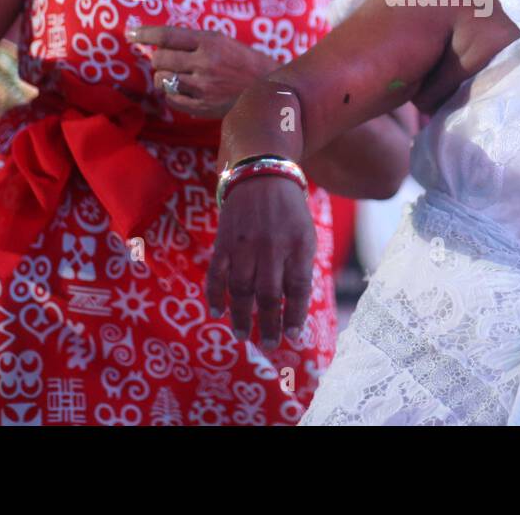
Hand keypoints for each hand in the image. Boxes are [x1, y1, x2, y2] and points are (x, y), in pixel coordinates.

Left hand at [131, 25, 274, 119]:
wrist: (271, 89)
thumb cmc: (244, 62)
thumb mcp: (223, 42)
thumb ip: (194, 42)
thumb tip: (158, 44)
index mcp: (210, 42)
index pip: (167, 36)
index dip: (144, 33)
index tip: (131, 33)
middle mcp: (205, 63)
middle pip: (159, 59)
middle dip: (157, 59)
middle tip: (165, 59)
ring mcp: (204, 87)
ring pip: (162, 80)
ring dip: (163, 77)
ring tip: (176, 75)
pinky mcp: (204, 106)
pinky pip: (172, 99)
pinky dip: (172, 93)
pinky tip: (183, 89)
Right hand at [205, 175, 315, 350]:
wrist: (262, 174)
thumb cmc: (289, 212)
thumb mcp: (305, 235)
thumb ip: (299, 267)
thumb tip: (293, 307)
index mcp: (298, 245)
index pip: (297, 288)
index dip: (295, 314)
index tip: (293, 335)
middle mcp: (272, 246)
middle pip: (269, 294)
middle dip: (269, 324)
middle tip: (270, 345)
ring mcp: (245, 244)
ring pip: (241, 289)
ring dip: (240, 316)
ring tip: (242, 336)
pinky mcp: (224, 241)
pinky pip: (217, 273)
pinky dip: (215, 295)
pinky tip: (216, 313)